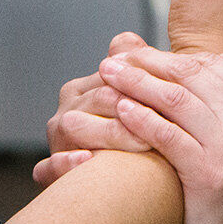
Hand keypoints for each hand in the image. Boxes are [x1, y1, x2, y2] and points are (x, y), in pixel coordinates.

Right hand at [34, 31, 156, 187]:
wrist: (134, 183)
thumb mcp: (144, 100)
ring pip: (75, 128)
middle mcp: (68, 109)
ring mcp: (58, 139)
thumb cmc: (142, 134)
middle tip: (168, 124)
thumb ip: (139, 67)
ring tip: (144, 143)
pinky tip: (87, 161)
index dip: (144, 85)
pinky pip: (48, 167)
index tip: (175, 94)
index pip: (113, 76)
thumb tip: (128, 40)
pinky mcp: (50, 170)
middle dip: (135, 110)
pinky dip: (65, 163)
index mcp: (84, 88)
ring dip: (111, 135)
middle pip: (100, 99)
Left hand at [35, 30, 222, 187]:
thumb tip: (204, 57)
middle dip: (147, 62)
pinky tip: (119, 110)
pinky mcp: (210, 171)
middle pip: (192, 75)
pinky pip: (168, 134)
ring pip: (177, 99)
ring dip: (136, 83)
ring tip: (107, 75)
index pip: (212, 64)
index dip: (171, 56)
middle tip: (114, 58)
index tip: (139, 54)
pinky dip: (141, 118)